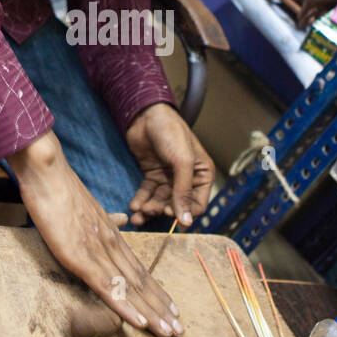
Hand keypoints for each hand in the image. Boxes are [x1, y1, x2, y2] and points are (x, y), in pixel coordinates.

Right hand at [7, 131, 181, 336]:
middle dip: (161, 309)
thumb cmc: (61, 189)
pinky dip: (124, 306)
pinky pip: (106, 287)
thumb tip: (124, 219)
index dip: (157, 291)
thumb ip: (108, 219)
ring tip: (168, 332)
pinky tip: (138, 322)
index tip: (172, 309)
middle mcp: (111, 246)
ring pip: (130, 288)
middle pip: (141, 282)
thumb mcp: (90, 207)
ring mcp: (97, 252)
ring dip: (150, 313)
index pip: (140, 269)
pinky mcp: (80, 258)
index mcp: (113, 236)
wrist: (48, 172)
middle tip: (179, 331)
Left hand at [126, 103, 214, 227]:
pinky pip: (148, 193)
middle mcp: (187, 178)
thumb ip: (183, 191)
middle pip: (176, 205)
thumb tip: (185, 221)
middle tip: (149, 210)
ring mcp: (168, 178)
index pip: (198, 204)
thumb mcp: (181, 161)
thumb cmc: (170, 132)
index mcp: (202, 174)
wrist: (145, 115)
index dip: (184, 212)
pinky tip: (134, 206)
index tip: (168, 214)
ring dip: (149, 209)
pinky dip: (141, 201)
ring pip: (160, 201)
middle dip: (162, 210)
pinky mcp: (152, 175)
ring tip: (138, 212)